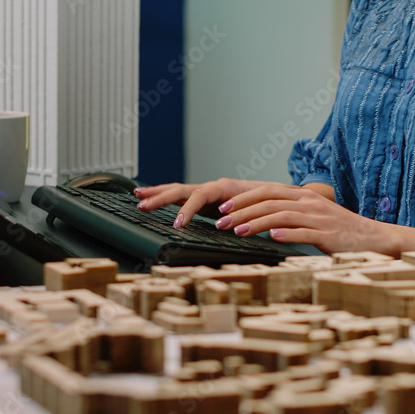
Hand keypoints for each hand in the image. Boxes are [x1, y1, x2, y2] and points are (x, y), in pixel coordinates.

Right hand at [134, 178, 280, 227]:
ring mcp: (206, 192)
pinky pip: (180, 195)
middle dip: (160, 197)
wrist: (276, 195)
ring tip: (138, 196)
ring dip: (157, 193)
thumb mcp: (259, 212)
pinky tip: (148, 197)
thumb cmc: (268, 205)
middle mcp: (212, 188)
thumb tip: (232, 225)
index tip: (178, 224)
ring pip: (177, 190)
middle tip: (143, 205)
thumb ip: (246, 218)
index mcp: (224, 188)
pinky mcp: (204, 199)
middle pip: (181, 189)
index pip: (200, 195)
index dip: (188, 209)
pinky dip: (164, 195)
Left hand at [216, 184, 414, 255]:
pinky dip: (286, 234)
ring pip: (281, 215)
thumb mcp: (314, 219)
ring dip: (256, 223)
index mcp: (304, 196)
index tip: (224, 208)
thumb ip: (291, 217)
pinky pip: (303, 232)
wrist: (374, 239)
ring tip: (237, 231)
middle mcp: (310, 202)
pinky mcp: (327, 234)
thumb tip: (263, 224)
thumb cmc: (340, 232)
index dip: (244, 198)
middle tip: (222, 221)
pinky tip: (271, 238)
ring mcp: (319, 218)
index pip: (267, 191)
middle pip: (269, 201)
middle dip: (242, 210)